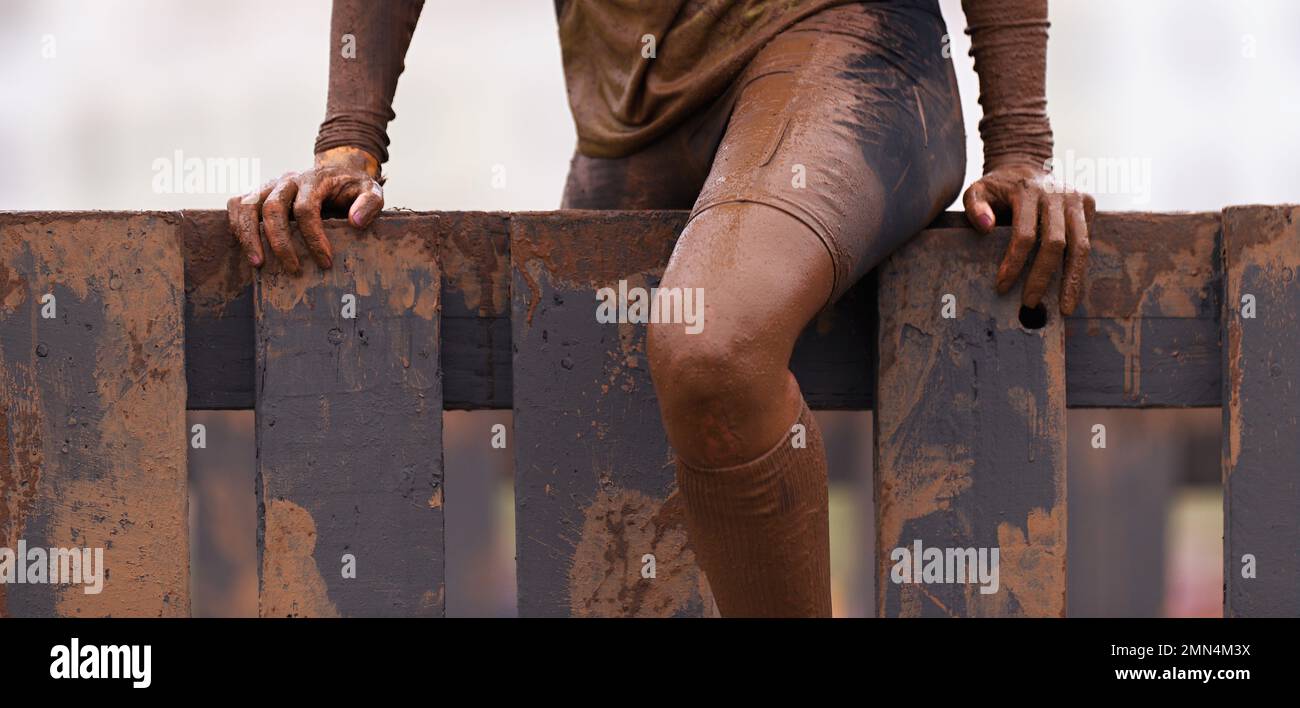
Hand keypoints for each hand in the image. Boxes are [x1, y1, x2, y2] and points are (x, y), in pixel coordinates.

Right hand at [226, 146, 383, 273]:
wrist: (337, 171)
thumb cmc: (353, 188)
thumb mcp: (371, 191)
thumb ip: (370, 203)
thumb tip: (355, 222)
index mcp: (314, 179)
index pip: (306, 208)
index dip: (314, 237)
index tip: (325, 262)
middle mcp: (288, 180)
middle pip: (273, 207)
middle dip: (281, 242)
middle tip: (293, 269)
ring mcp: (270, 185)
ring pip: (248, 205)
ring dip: (249, 235)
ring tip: (258, 263)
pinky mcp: (259, 193)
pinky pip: (238, 204)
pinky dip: (237, 225)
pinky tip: (247, 248)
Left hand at [962, 163, 1095, 315]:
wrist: (1024, 165)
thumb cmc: (997, 187)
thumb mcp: (976, 190)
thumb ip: (974, 206)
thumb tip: (985, 227)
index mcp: (1028, 190)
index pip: (1024, 234)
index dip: (1013, 263)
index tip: (1002, 286)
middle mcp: (1056, 193)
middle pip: (1055, 243)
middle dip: (1042, 277)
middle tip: (1030, 304)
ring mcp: (1076, 198)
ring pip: (1080, 245)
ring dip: (1073, 279)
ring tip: (1065, 307)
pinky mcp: (1088, 203)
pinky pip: (1087, 241)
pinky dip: (1080, 268)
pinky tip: (1072, 289)